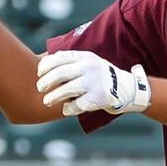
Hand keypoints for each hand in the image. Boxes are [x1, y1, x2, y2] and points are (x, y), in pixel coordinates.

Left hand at [37, 50, 152, 115]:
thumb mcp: (90, 62)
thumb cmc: (101, 76)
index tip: (39, 72)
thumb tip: (44, 62)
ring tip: (46, 101)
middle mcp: (90, 67)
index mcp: (86, 56)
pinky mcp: (98, 98)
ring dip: (53, 97)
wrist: (128, 89)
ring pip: (66, 89)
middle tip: (39, 88)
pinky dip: (68, 108)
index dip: (46, 65)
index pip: (60, 57)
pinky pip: (77, 104)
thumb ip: (72, 62)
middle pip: (60, 73)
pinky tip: (65, 109)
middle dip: (46, 81)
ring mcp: (95, 82)